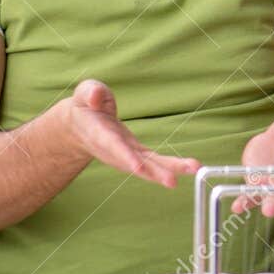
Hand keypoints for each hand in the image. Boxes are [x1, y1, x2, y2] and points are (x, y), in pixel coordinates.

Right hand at [66, 79, 201, 189]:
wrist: (80, 126)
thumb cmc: (84, 106)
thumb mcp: (84, 93)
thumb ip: (90, 93)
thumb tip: (95, 96)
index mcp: (100, 134)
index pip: (113, 147)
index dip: (125, 156)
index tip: (137, 166)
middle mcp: (115, 150)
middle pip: (136, 163)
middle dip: (154, 172)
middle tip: (172, 180)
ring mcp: (127, 154)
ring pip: (150, 165)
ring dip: (171, 169)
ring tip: (194, 168)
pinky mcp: (137, 153)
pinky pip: (155, 161)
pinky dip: (172, 164)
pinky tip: (190, 166)